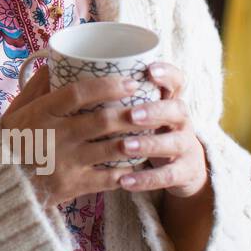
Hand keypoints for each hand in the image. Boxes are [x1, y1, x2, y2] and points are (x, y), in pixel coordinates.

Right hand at [1, 65, 148, 208]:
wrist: (0, 182)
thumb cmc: (13, 139)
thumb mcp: (18, 109)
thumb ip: (37, 85)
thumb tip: (57, 59)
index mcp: (41, 113)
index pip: (78, 93)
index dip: (108, 85)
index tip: (130, 82)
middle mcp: (55, 137)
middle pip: (103, 121)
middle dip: (132, 113)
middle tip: (150, 107)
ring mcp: (66, 163)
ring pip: (113, 149)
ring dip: (137, 140)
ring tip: (151, 132)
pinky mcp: (74, 186)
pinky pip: (111, 177)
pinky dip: (128, 169)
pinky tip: (137, 162)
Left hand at [113, 61, 209, 199]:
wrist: (179, 165)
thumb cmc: (144, 128)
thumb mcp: (136, 108)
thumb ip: (112, 93)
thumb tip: (64, 69)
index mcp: (168, 99)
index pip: (176, 79)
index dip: (166, 73)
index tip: (148, 69)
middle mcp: (180, 119)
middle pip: (177, 109)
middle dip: (155, 111)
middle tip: (132, 114)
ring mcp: (185, 145)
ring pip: (174, 142)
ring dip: (149, 144)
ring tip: (126, 146)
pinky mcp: (184, 171)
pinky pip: (167, 176)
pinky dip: (146, 179)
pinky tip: (125, 181)